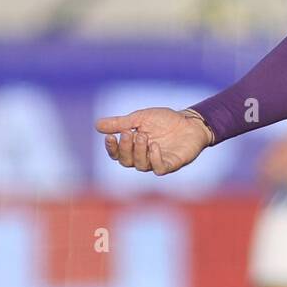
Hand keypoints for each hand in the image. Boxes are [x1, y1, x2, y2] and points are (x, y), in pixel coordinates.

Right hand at [95, 108, 210, 175]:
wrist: (190, 121)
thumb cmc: (165, 120)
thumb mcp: (140, 118)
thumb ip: (121, 123)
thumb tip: (97, 125)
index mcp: (133, 148)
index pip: (117, 154)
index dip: (111, 148)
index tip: (110, 136)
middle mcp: (143, 158)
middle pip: (127, 161)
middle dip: (125, 148)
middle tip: (129, 133)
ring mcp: (157, 162)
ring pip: (141, 166)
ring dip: (139, 151)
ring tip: (143, 136)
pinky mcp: (172, 164)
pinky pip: (159, 168)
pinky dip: (155, 159)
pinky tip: (154, 146)